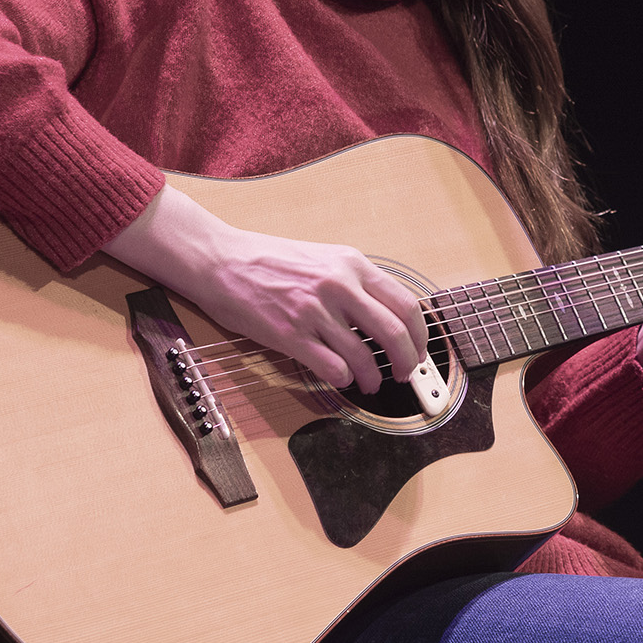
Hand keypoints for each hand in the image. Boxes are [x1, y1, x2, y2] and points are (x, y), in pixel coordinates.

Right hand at [103, 184, 427, 393]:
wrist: (223, 260)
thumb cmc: (271, 260)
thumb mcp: (324, 259)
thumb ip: (356, 283)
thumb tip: (388, 317)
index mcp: (352, 264)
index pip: (404, 304)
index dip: (419, 334)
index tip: (419, 349)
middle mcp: (339, 285)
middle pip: (393, 332)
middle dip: (408, 361)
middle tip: (407, 374)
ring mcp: (315, 311)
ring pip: (364, 355)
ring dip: (373, 377)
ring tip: (370, 383)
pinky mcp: (291, 334)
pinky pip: (332, 367)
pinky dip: (344, 380)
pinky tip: (342, 380)